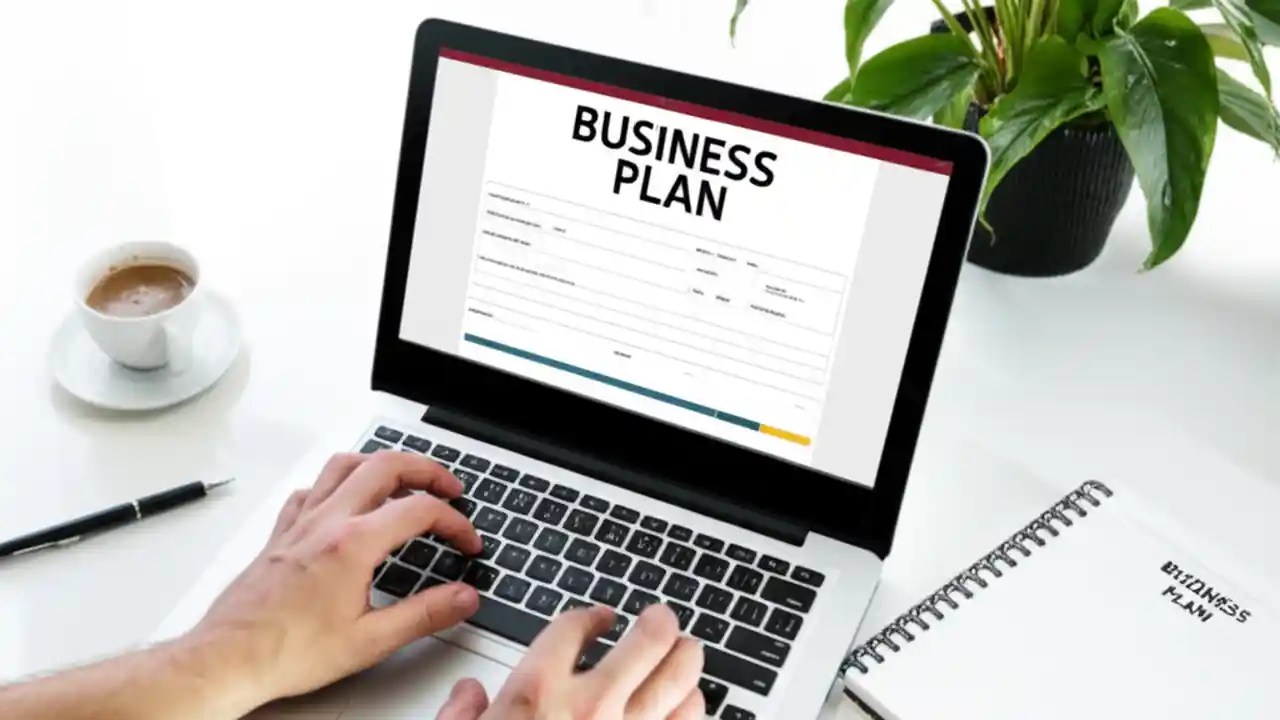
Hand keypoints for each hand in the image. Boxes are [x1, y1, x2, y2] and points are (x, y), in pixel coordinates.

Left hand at [187, 451, 483, 711]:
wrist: (229, 659)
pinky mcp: (281, 533)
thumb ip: (425, 615)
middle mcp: (326, 522)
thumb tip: (463, 597)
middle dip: (427, 470)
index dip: (455, 522)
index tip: (466, 541)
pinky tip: (344, 498)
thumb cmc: (287, 652)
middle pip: (385, 466)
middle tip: (450, 487)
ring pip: (345, 465)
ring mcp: (300, 523)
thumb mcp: (371, 641)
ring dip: (381, 463)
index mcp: (352, 544)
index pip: (420, 510)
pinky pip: (312, 489)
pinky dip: (338, 482)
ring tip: (404, 478)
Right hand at [437, 604, 705, 719]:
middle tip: (660, 621)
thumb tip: (470, 695)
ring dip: (686, 660)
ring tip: (686, 654)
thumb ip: (460, 718)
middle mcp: (590, 707)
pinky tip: (689, 705)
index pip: (573, 628)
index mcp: (536, 694)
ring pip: (680, 678)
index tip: (600, 620)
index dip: (592, 617)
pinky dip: (693, 710)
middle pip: (648, 640)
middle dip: (659, 624)